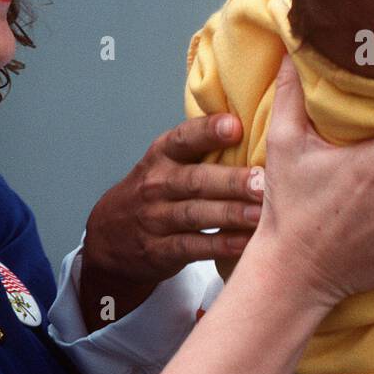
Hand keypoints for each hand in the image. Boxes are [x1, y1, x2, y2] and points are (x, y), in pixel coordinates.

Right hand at [80, 114, 262, 325]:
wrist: (111, 234)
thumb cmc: (157, 189)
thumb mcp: (169, 160)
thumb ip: (204, 144)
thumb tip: (258, 124)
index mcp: (163, 154)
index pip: (184, 138)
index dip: (209, 131)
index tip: (236, 126)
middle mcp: (157, 183)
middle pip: (196, 180)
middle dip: (232, 180)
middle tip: (263, 180)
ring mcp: (155, 218)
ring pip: (195, 214)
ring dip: (231, 214)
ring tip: (261, 213)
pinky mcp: (159, 250)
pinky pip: (192, 248)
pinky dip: (220, 246)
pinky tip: (245, 244)